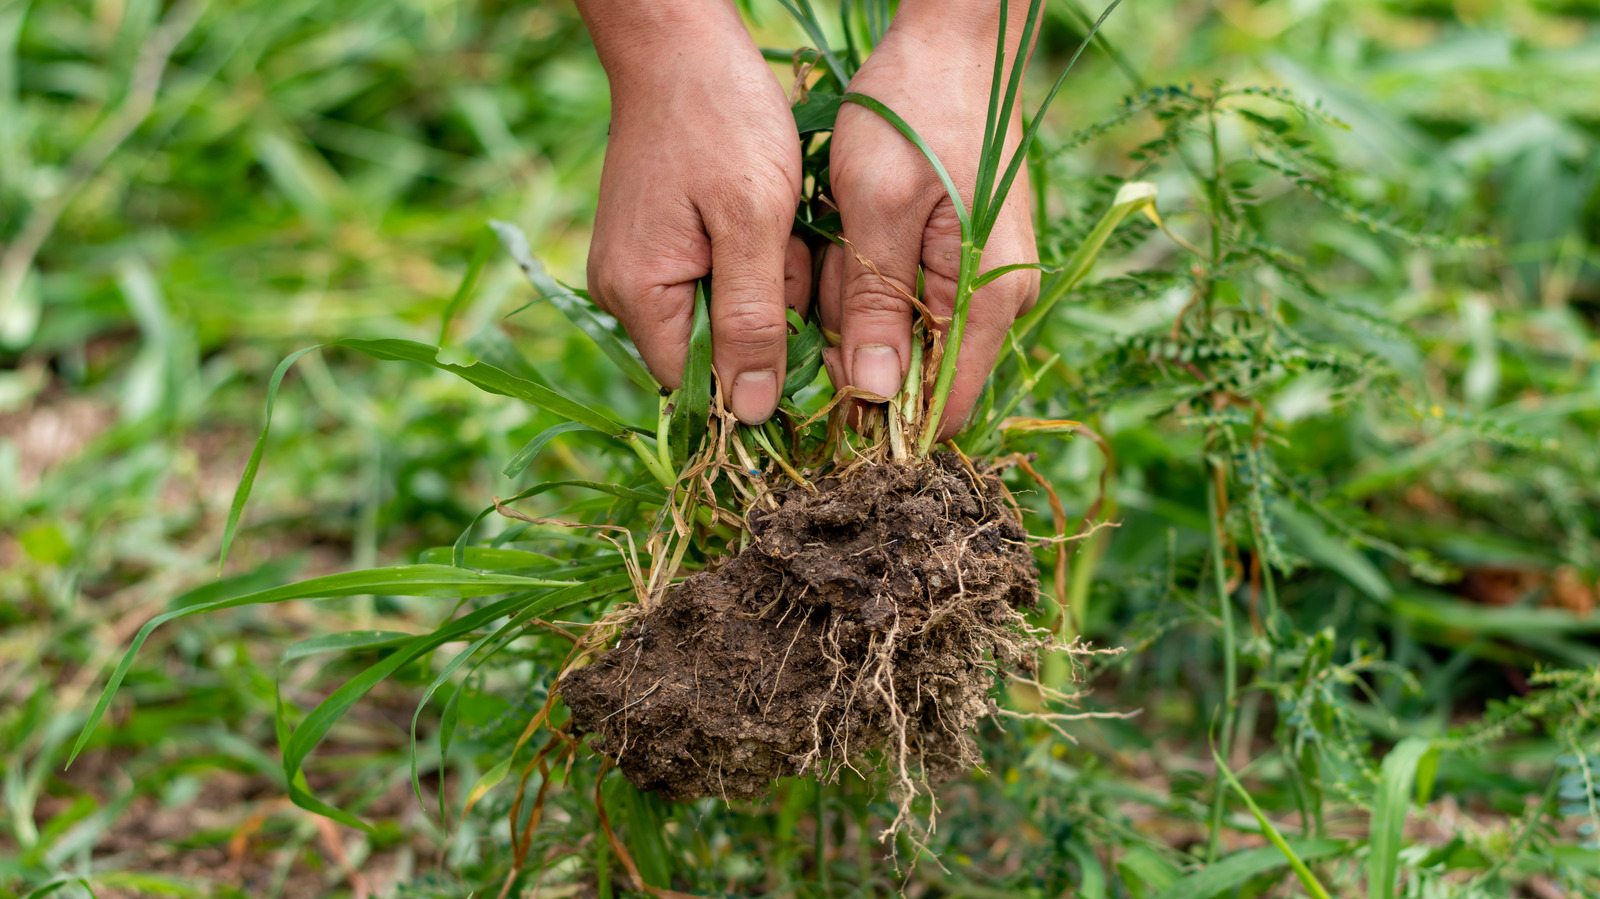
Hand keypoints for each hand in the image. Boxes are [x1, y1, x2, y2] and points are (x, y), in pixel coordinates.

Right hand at [578, 1, 810, 423]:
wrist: (680, 43)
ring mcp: (636, 267)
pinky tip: (765, 218)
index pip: (701, 387)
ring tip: (778, 226)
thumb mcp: (754, 221)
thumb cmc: (721, 119)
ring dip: (766, 283)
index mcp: (639, 295)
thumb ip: (753, 322)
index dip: (758, 377)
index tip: (806, 333)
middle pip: (715, 353)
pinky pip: (715, 279)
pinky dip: (752, 258)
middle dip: (768, 315)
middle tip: (787, 250)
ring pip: (723, 314)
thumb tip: (750, 415)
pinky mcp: (655, 243)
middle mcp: (624, 292)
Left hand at [820, 3, 1039, 439]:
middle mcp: (996, 301)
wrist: (954, 40)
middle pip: (914, 373)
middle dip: (854, 341)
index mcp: (988, 299)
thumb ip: (875, 305)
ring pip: (900, 332)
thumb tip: (878, 396)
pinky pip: (903, 293)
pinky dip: (863, 273)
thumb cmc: (916, 110)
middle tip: (819, 276)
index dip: (879, 417)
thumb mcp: (877, 207)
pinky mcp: (961, 258)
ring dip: (852, 301)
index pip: (942, 409)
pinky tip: (847, 230)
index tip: (820, 388)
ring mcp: (981, 279)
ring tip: (834, 235)